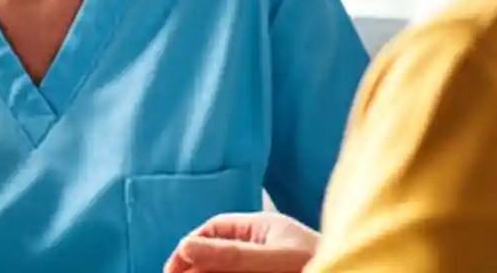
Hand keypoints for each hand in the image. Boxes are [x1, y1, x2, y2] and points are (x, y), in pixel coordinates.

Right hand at [164, 212, 320, 272]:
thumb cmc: (323, 264)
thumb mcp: (273, 259)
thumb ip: (232, 254)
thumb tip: (187, 246)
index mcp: (264, 227)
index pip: (215, 229)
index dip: (190, 245)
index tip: (173, 268)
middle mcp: (264, 246)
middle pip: (217, 253)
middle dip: (194, 266)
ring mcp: (268, 265)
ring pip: (227, 269)